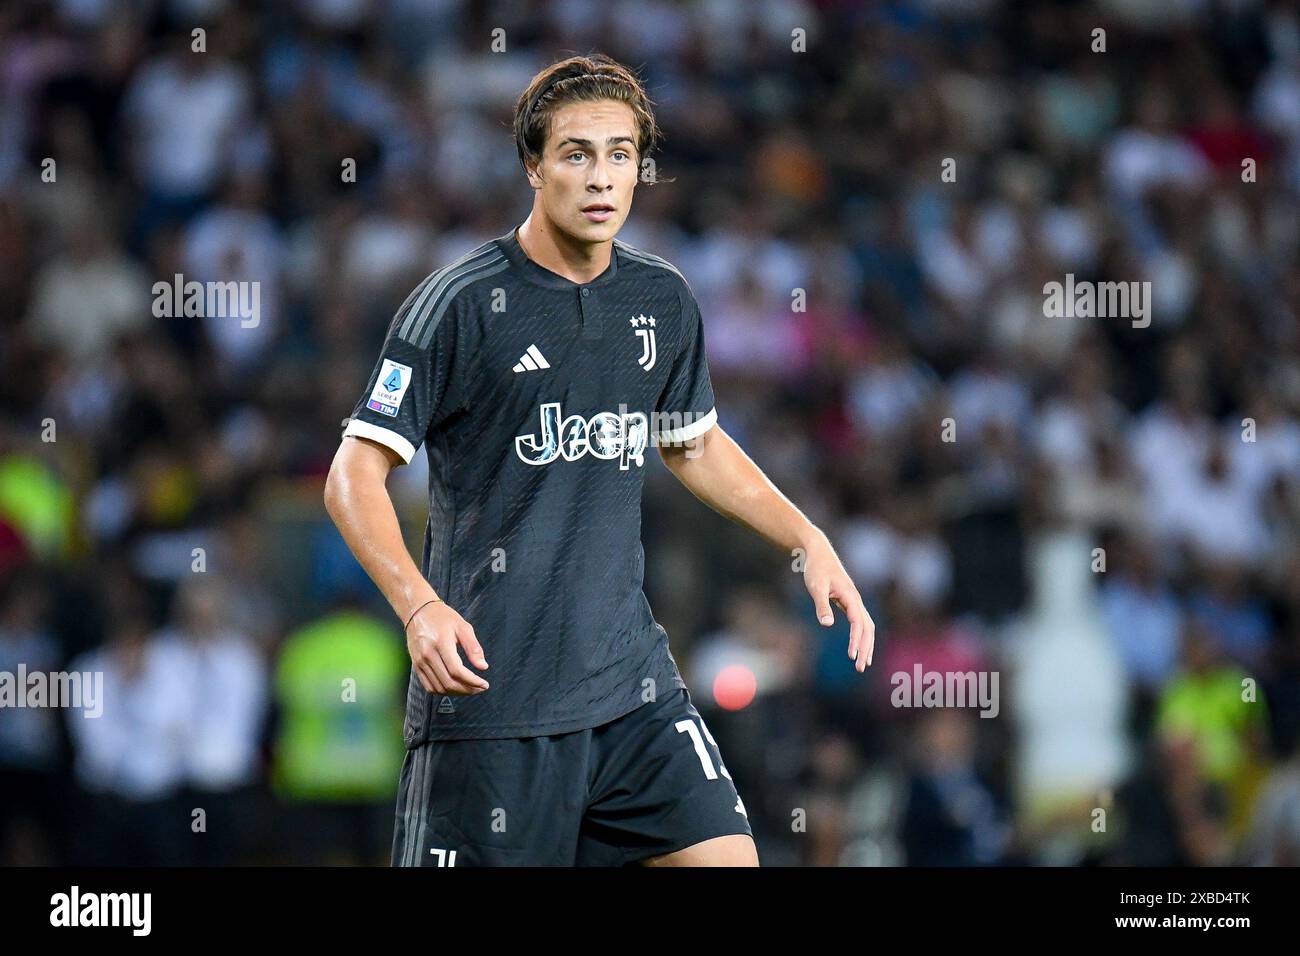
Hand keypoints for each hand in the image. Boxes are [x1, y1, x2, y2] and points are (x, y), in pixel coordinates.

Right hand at [405, 600, 489, 694]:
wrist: (417, 611)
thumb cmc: (443, 617)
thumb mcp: (463, 626)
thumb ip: (474, 647)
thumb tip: (483, 667)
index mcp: (441, 643)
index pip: (457, 671)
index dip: (472, 681)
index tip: (484, 684)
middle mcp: (428, 654)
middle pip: (448, 682)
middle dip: (467, 689)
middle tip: (480, 688)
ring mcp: (419, 661)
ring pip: (439, 688)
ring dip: (456, 693)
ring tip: (469, 689)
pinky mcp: (416, 665)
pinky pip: (429, 686)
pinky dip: (443, 691)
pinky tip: (454, 688)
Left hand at [802, 535, 874, 670]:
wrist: (818, 553)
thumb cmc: (816, 569)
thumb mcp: (816, 586)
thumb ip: (821, 605)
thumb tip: (827, 624)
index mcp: (851, 597)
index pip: (858, 623)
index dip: (856, 640)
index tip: (851, 656)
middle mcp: (856, 600)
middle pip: (868, 628)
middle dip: (866, 648)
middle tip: (860, 667)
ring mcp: (855, 602)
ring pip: (867, 626)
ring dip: (866, 645)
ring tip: (863, 663)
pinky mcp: (849, 603)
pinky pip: (861, 623)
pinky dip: (862, 637)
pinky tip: (857, 648)